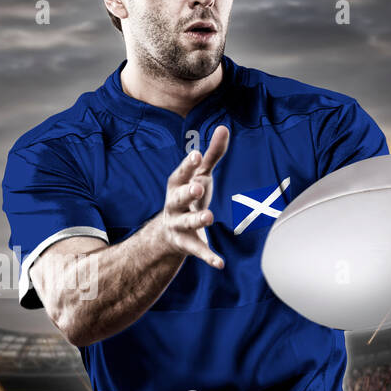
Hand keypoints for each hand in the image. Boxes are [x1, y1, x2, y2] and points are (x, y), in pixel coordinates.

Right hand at [158, 124, 229, 268]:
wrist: (167, 234)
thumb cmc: (188, 198)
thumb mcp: (199, 176)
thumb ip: (212, 155)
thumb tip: (223, 128)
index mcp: (177, 187)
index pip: (180, 174)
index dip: (187, 165)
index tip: (196, 154)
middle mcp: (174, 206)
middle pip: (178, 199)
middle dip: (187, 193)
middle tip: (199, 188)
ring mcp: (179, 226)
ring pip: (187, 224)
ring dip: (196, 221)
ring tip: (209, 217)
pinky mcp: (188, 245)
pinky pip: (199, 251)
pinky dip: (208, 257)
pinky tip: (220, 263)